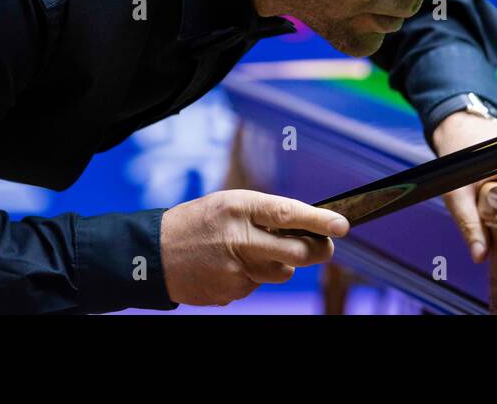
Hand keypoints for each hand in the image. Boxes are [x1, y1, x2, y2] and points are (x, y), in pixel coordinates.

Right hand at [160, 189, 348, 305]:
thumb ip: (264, 214)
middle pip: (296, 252)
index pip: (287, 213)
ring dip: (281, 265)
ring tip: (254, 252)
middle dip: (318, 250)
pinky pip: (258, 286)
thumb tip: (306, 226)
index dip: (318, 220)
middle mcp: (239, 238)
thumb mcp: (228, 204)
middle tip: (325, 246)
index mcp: (238, 207)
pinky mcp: (231, 293)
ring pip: (282, 273)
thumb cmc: (197, 223)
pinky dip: (254, 277)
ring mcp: (235, 270)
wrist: (153, 254)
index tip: (343, 224)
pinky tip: (231, 267)